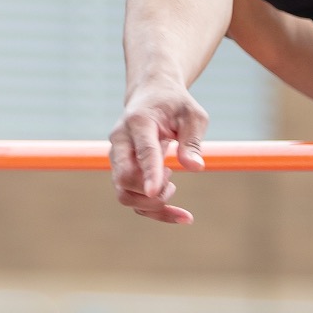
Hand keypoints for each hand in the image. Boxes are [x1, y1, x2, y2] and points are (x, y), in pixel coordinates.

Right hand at [110, 77, 208, 223]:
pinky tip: (183, 216)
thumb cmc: (175, 105)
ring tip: (172, 184)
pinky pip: (133, 201)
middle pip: (125, 178)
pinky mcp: (122, 172)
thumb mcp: (193, 114)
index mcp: (139, 122)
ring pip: (124, 195)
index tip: (155, 193)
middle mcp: (121, 141)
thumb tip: (195, 167)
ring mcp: (118, 159)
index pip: (143, 151)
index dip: (149, 173)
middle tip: (172, 176)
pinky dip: (156, 212)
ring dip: (153, 204)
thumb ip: (192, 140)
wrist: (151, 96)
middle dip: (153, 191)